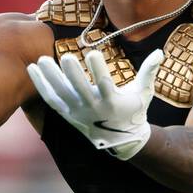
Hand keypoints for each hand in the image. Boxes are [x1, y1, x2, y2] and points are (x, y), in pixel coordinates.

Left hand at [26, 48, 162, 159]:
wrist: (120, 139)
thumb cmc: (134, 110)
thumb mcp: (144, 92)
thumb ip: (149, 71)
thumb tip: (160, 52)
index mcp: (113, 102)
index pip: (105, 84)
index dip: (98, 69)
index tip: (93, 53)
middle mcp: (93, 108)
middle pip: (80, 91)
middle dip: (72, 75)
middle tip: (64, 56)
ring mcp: (77, 112)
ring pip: (61, 95)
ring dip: (50, 78)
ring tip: (40, 59)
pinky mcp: (67, 114)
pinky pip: (51, 99)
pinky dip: (41, 85)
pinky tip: (32, 68)